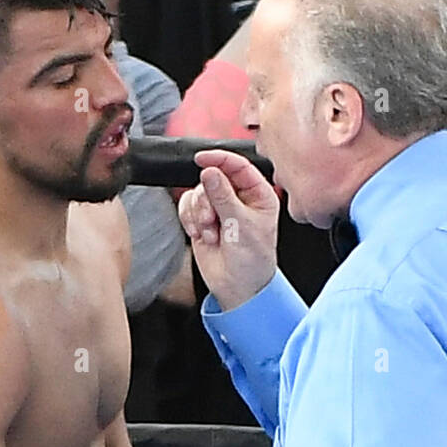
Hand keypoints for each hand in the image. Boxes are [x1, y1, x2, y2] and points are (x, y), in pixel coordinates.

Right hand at [177, 149, 278, 309]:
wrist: (238, 288)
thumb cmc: (252, 261)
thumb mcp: (240, 225)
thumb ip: (223, 196)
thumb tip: (209, 171)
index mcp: (259, 194)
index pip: (239, 165)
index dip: (219, 159)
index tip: (202, 160)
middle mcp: (239, 198)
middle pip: (213, 178)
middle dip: (207, 199)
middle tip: (211, 218)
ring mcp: (220, 207)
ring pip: (198, 192)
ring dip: (198, 213)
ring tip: (209, 232)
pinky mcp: (204, 219)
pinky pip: (187, 206)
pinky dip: (190, 219)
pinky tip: (201, 234)